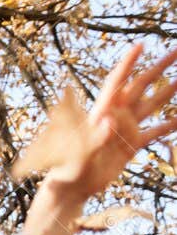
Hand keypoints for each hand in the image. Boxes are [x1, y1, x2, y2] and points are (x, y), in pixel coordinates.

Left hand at [48, 42, 176, 199]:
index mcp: (100, 113)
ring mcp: (124, 130)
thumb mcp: (80, 154)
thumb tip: (111, 119)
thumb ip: (96, 137)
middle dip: (158, 68)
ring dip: (167, 92)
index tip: (140, 45)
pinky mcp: (130, 147)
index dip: (128, 63)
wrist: (71, 189)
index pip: (116, 82)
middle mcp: (115, 116)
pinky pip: (153, 133)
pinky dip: (168, 126)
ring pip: (150, 106)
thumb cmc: (68, 171)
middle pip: (140, 86)